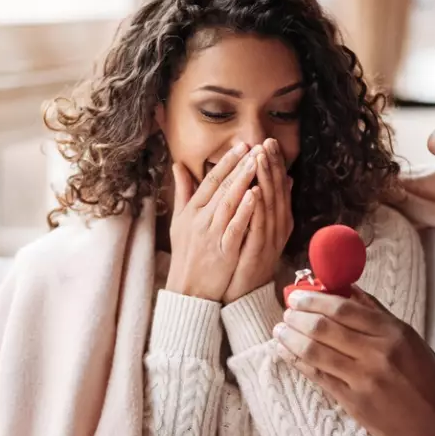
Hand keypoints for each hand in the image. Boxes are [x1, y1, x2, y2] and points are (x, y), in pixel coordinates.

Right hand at [165, 142, 258, 300]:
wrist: (188, 289)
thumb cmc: (186, 254)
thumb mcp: (179, 221)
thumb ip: (183, 192)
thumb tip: (178, 165)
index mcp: (191, 211)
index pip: (210, 181)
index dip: (226, 162)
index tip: (240, 146)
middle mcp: (200, 220)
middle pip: (221, 188)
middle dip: (238, 166)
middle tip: (254, 147)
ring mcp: (211, 235)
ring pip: (229, 203)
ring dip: (243, 182)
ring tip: (257, 163)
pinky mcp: (223, 251)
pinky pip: (235, 227)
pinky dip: (245, 210)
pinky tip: (256, 195)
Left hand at [223, 139, 292, 303]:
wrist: (242, 295)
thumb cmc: (245, 259)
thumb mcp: (256, 227)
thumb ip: (266, 204)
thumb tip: (283, 179)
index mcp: (276, 220)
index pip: (277, 186)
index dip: (274, 164)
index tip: (267, 142)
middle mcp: (277, 228)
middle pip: (277, 191)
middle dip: (272, 165)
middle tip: (267, 142)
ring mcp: (269, 240)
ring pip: (270, 205)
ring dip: (266, 180)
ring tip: (261, 158)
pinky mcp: (258, 252)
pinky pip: (259, 227)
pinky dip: (258, 209)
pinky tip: (255, 192)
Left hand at [274, 288, 434, 435]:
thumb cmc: (428, 379)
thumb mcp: (409, 339)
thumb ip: (377, 314)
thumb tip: (348, 289)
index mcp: (392, 333)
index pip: (343, 308)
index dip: (315, 299)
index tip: (297, 296)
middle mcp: (377, 354)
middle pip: (324, 328)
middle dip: (298, 317)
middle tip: (286, 312)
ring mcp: (363, 380)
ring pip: (316, 352)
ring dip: (291, 338)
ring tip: (280, 331)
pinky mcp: (354, 403)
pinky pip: (319, 377)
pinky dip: (299, 362)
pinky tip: (287, 353)